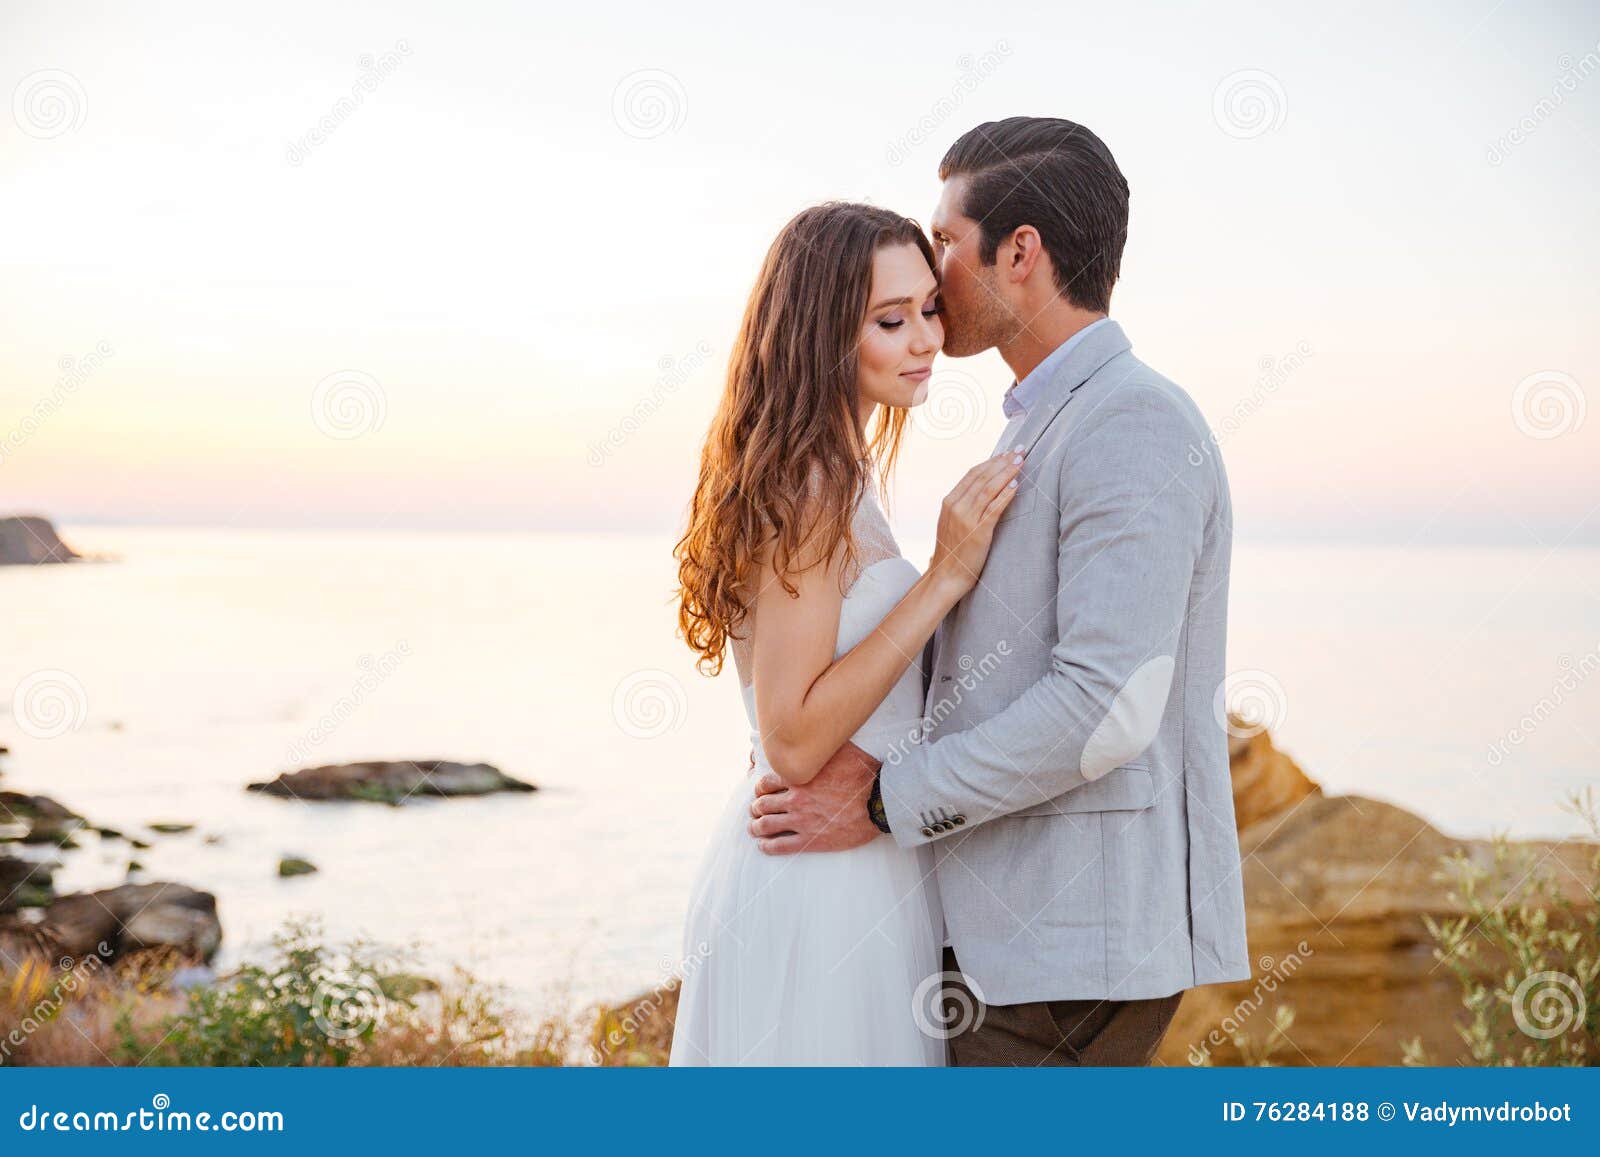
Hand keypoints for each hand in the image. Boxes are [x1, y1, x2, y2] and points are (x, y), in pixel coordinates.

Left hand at [748, 741, 882, 853]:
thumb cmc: (863, 774)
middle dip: (756, 807)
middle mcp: (795, 799)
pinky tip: (764, 845)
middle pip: (762, 805)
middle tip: (756, 810)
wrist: (880, 802)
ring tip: (754, 828)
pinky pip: (780, 846)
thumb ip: (823, 743)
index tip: (761, 791)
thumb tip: (816, 729)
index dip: (760, 788)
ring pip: (766, 825)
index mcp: (799, 777)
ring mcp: (801, 821)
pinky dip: (767, 846)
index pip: (766, 783)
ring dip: (756, 827)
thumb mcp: (842, 748)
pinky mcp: (811, 841)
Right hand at [928, 447, 1024, 594]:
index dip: (991, 461)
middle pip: (982, 477)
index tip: (1007, 452)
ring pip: (989, 488)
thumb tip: (983, 489)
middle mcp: (956, 506)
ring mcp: (966, 519)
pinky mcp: (978, 532)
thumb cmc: (954, 551)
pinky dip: (1005, 495)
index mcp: (949, 501)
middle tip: (1020, 450)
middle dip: (1003, 461)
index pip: (972, 474)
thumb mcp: (953, 522)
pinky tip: (1016, 485)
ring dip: (1007, 472)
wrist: (946, 575)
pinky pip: (993, 509)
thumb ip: (964, 505)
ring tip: (1021, 462)